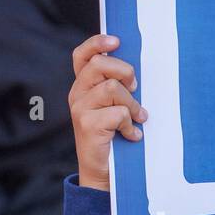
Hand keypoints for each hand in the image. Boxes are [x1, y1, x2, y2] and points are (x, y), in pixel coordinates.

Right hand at [69, 35, 147, 191]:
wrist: (101, 172)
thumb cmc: (112, 136)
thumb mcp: (112, 106)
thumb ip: (116, 87)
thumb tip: (136, 72)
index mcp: (83, 86)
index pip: (82, 55)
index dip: (97, 43)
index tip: (116, 41)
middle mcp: (77, 94)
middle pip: (100, 65)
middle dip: (124, 72)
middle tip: (135, 89)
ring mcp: (80, 109)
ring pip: (112, 88)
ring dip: (132, 104)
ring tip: (137, 118)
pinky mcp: (88, 125)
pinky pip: (118, 113)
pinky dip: (130, 125)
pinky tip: (131, 135)